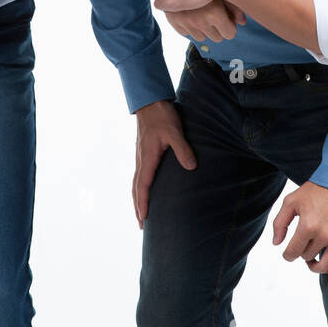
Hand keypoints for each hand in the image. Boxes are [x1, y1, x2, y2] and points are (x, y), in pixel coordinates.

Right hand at [133, 100, 196, 227]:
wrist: (150, 102)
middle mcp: (141, 160)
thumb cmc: (162, 116)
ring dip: (137, 199)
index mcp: (147, 158)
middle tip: (141, 224)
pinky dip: (139, 188)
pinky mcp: (143, 152)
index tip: (143, 219)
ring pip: (136, 182)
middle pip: (136, 189)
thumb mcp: (175, 132)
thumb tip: (191, 167)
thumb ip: (183, 149)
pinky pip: (139, 175)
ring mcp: (140, 156)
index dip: (143, 203)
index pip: (143, 186)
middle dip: (138, 207)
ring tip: (141, 212)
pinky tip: (145, 190)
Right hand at [163, 0, 246, 41]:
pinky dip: (189, 26)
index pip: (229, 34)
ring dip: (204, 29)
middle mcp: (200, 21)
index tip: (227, 18)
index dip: (230, 26)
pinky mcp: (174, 22)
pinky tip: (191, 14)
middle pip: (217, 38)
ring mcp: (186, 22)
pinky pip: (186, 33)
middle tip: (216, 15)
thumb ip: (235, 8)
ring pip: (201, 38)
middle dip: (218, 28)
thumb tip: (243, 22)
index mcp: (215, 14)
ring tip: (203, 14)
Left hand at [272, 182, 327, 283]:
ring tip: (314, 260)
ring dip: (317, 266)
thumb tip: (276, 243)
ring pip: (326, 265)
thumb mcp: (291, 201)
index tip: (288, 252)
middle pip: (308, 257)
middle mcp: (325, 235)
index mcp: (307, 225)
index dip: (287, 254)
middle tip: (304, 245)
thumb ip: (280, 223)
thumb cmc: (315, 191)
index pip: (292, 252)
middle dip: (303, 253)